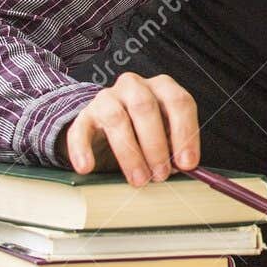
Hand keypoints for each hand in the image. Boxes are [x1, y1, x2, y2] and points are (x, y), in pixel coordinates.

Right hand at [56, 72, 198, 186]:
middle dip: (156, 145)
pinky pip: (79, 130)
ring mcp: (107, 98)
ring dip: (130, 154)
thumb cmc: (145, 131)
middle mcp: (135, 87)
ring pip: (116, 119)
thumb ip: (174, 145)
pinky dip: (82, 150)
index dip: (185, 132)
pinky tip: (87, 167)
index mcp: (162, 87)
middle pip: (145, 108)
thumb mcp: (165, 134)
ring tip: (139, 179)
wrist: (107, 127)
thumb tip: (183, 165)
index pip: (179, 102)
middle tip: (161, 175)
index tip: (187, 163)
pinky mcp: (84, 115)